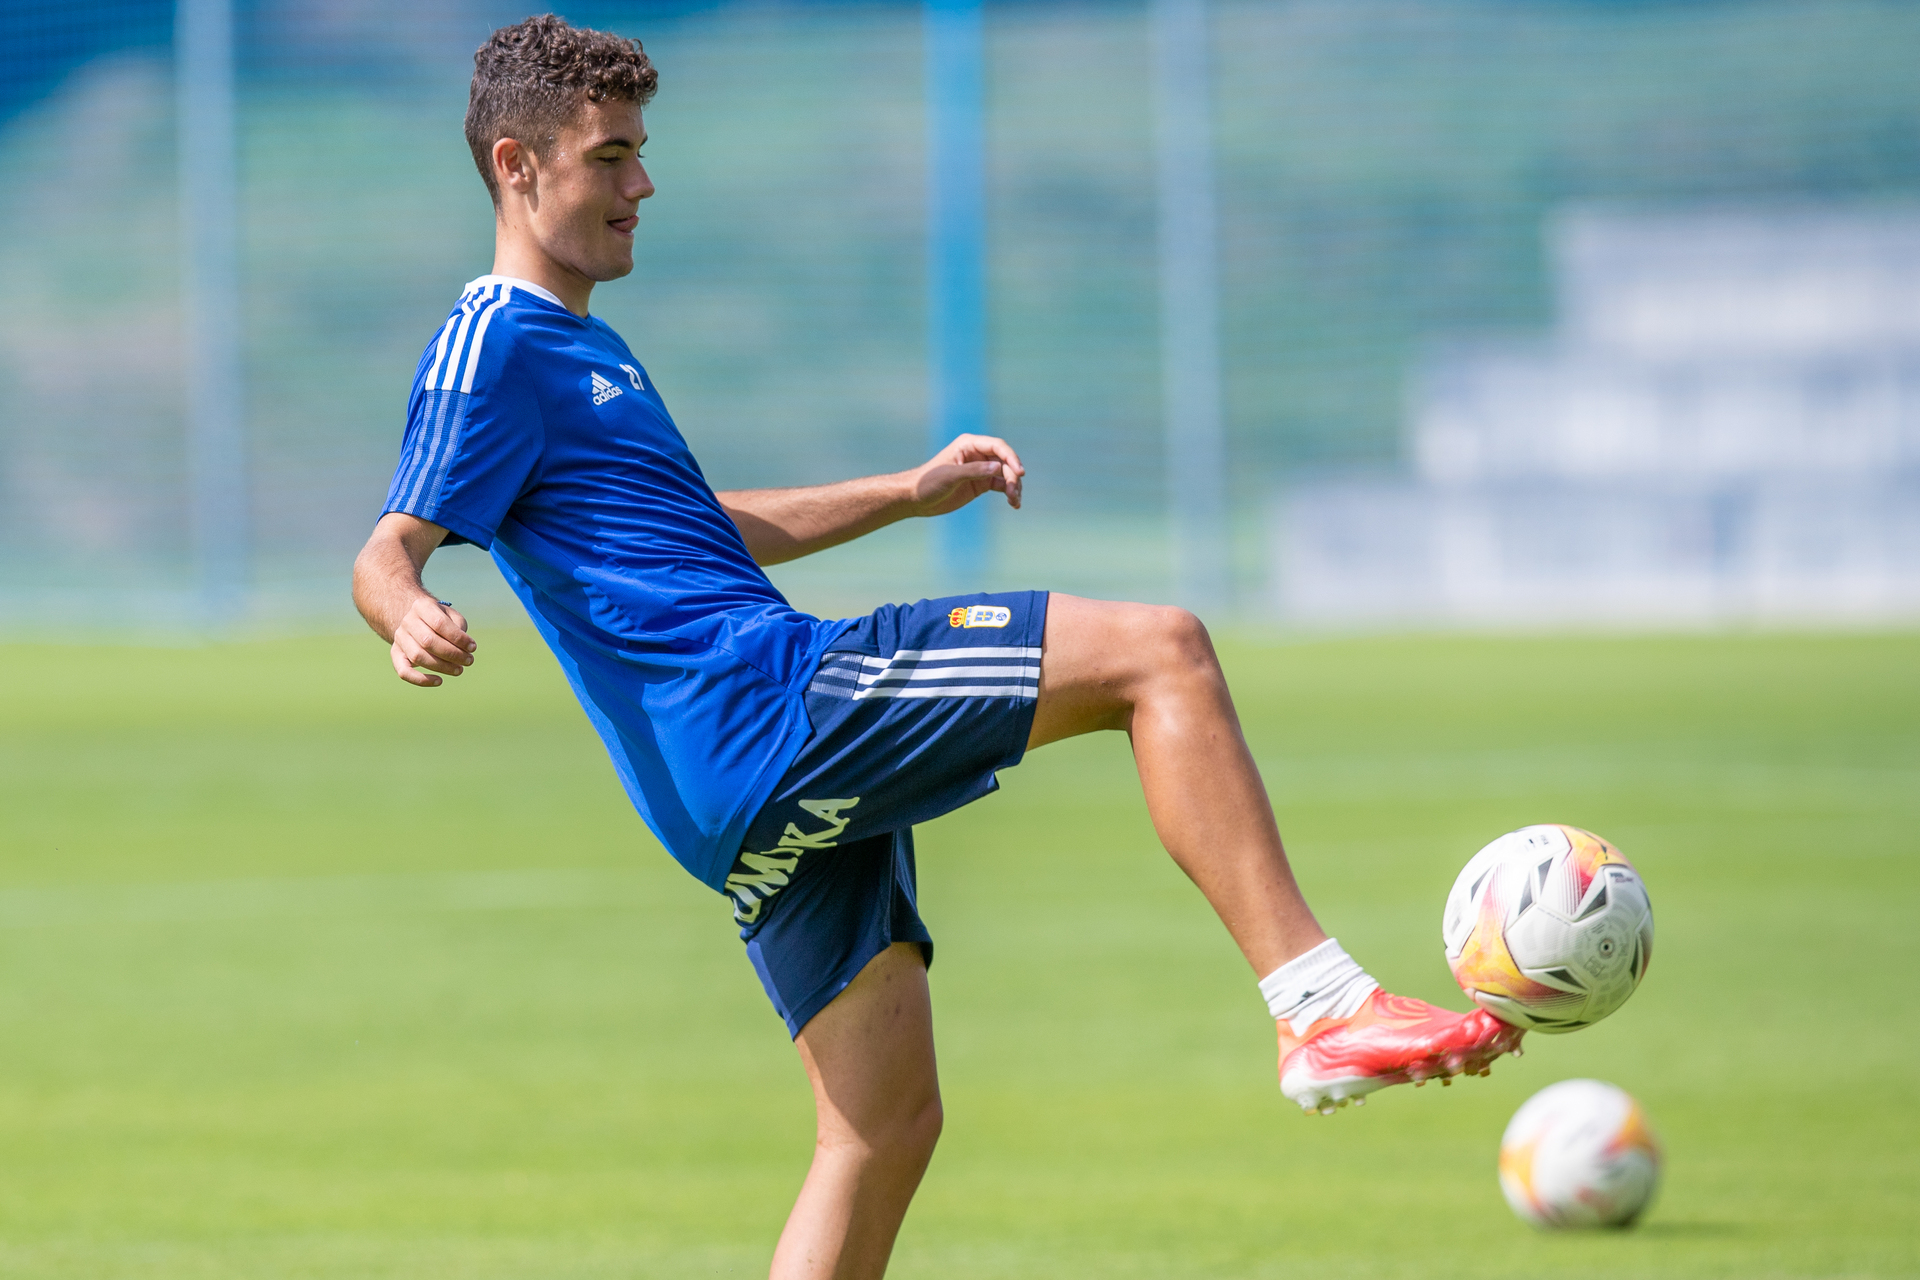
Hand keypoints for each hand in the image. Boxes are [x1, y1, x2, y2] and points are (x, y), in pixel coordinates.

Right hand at [389, 597, 474, 686]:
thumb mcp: (451, 616)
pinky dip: (420, 680)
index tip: (473, 647)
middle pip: (428, 641)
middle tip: (469, 661)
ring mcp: (399, 638)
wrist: (417, 621)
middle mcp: (407, 621)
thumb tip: (463, 647)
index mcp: (422, 607)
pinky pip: (404, 671)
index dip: (458, 638)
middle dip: (452, 654)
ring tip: (459, 670)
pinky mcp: (396, 654)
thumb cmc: (440, 620)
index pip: (439, 623)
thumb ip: (458, 627)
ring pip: (418, 657)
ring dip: (442, 667)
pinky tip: (439, 681)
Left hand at [907, 434, 1024, 516]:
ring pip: (1006, 474)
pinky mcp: (981, 483)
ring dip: (1014, 486)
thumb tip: (999, 468)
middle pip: (1005, 461)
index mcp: (969, 444)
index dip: (1011, 457)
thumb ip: (974, 471)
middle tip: (1014, 494)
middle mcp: (977, 454)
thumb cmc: (928, 483)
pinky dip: (1009, 493)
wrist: (916, 498)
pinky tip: (1014, 504)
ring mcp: (980, 469)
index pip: (997, 446)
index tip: (1020, 472)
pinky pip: (1001, 485)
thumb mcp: (950, 476)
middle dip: (1013, 476)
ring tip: (1015, 502)